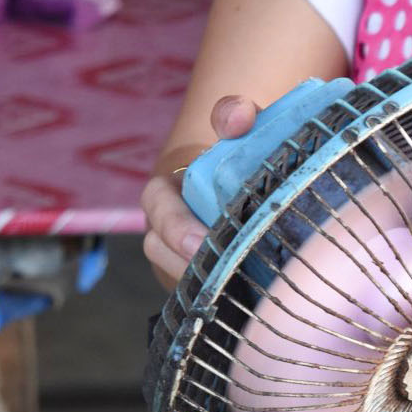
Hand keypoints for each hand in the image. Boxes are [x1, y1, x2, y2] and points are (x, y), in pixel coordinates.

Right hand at [141, 96, 258, 290]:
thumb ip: (233, 114)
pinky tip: (254, 296)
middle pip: (161, 251)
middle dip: (188, 263)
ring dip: (209, 283)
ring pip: (182, 279)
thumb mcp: (236, 130)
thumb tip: (239, 116)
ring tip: (244, 284)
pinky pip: (205, 297)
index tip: (199, 241)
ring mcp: (179, 262)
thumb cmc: (236, 158)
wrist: (241, 188)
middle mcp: (165, 231)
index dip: (174, 225)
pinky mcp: (201, 285)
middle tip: (226, 270)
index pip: (157, 206)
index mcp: (166, 194)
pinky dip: (226, 296)